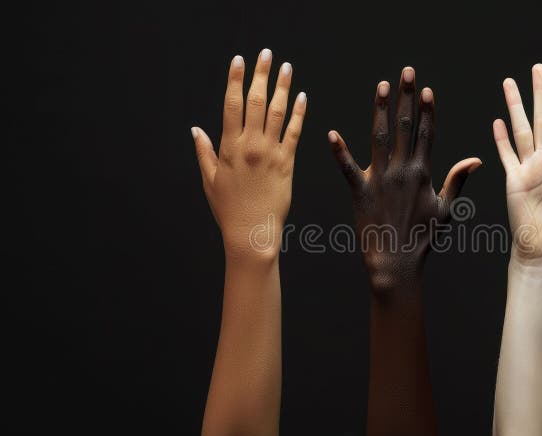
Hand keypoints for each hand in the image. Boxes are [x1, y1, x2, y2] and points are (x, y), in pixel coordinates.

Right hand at [192, 50, 306, 260]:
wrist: (251, 232)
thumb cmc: (228, 209)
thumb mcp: (209, 180)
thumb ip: (204, 152)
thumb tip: (195, 130)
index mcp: (228, 147)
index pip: (232, 105)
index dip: (235, 80)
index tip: (238, 61)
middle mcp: (250, 146)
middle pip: (256, 102)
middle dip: (261, 75)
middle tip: (266, 54)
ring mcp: (270, 153)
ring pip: (277, 112)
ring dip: (283, 87)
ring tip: (286, 68)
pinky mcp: (287, 163)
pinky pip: (294, 133)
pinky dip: (298, 113)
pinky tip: (302, 97)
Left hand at [329, 67, 480, 288]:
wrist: (397, 264)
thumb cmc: (422, 239)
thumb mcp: (446, 209)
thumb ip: (457, 180)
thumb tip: (477, 159)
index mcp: (423, 174)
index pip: (427, 134)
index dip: (427, 110)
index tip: (426, 89)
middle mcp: (402, 171)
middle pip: (405, 127)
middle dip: (406, 98)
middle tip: (406, 72)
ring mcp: (380, 180)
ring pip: (379, 138)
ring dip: (380, 110)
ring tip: (381, 86)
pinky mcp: (359, 192)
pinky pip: (347, 168)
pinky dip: (339, 151)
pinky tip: (331, 133)